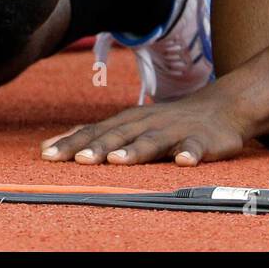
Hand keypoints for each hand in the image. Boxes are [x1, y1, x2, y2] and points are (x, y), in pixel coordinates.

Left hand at [40, 92, 246, 165]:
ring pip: (152, 141)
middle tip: (77, 160)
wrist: (222, 106)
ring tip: (117, 161)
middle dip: (97, 147)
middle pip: (118, 135)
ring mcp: (175, 131)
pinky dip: (189, 153)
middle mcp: (147, 123)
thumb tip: (46, 147)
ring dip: (135, 150)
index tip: (47, 155)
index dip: (72, 143)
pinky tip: (184, 161)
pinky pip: (195, 147)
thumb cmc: (167, 120)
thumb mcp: (130, 124)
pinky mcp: (202, 140)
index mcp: (128, 121)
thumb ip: (94, 136)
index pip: (94, 131)